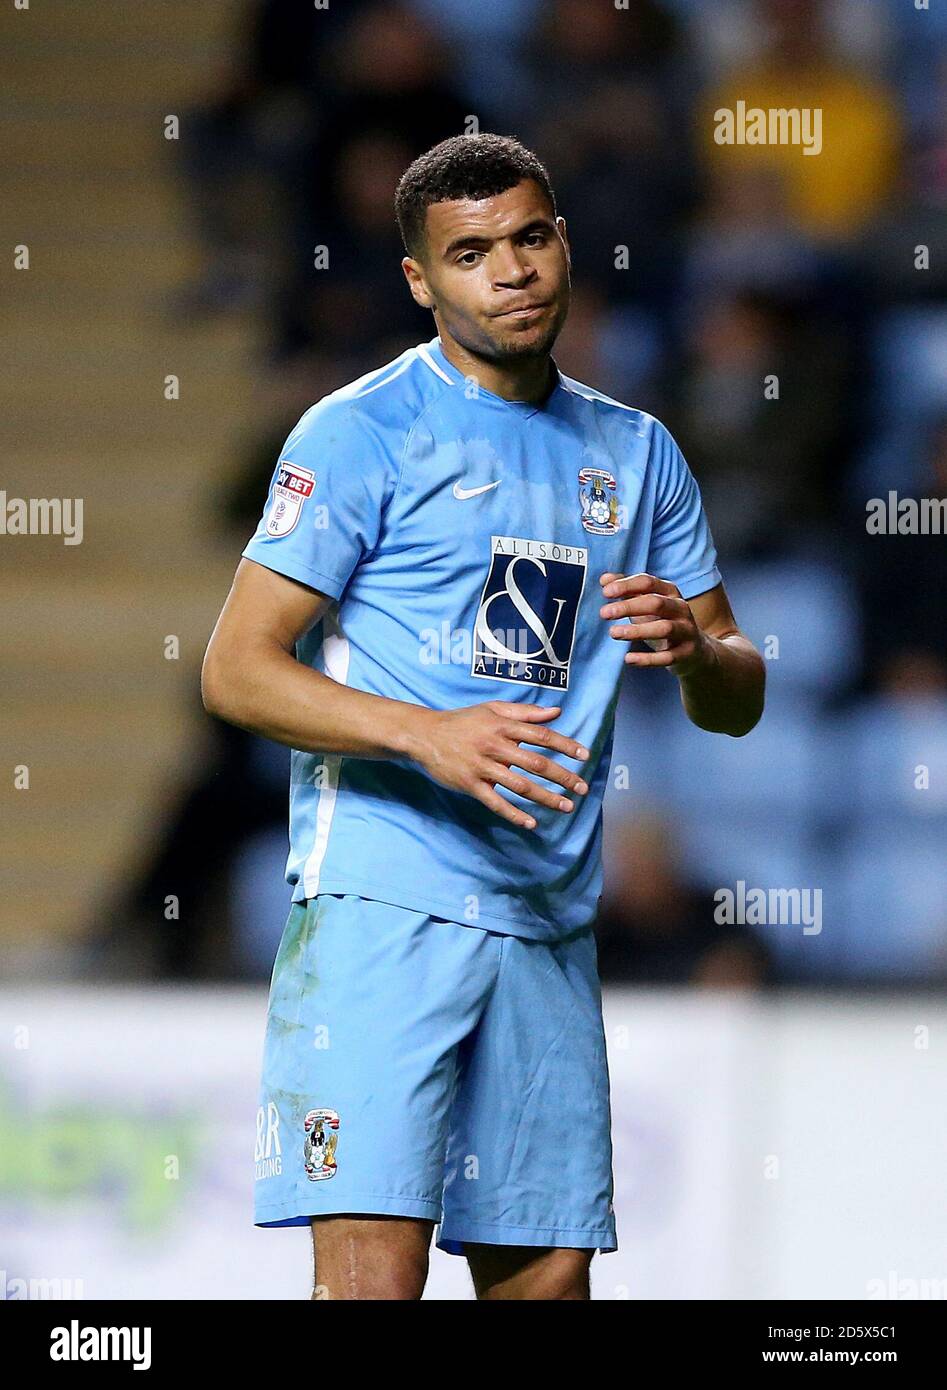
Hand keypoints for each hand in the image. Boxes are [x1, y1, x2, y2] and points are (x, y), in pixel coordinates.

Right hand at [410, 702, 588, 830]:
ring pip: (520, 785)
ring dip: (545, 798)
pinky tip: (531, 823)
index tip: (585, 756)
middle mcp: (495, 746)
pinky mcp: (470, 785)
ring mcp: (482, 767)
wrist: (425, 735)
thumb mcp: (492, 709)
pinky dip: (514, 814)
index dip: (565, 746)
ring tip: (566, 807)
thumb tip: (556, 712)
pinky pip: (496, 802)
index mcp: (503, 726)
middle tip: (583, 788)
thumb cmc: (462, 721)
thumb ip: (525, 712)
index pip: (541, 736)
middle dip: (563, 777)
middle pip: (536, 763)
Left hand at [599, 572, 711, 676]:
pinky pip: (668, 657)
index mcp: (670, 591)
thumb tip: (604, 579)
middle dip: (628, 607)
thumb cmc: (663, 621)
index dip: (626, 585)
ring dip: (637, 631)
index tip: (605, 592)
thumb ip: (627, 590)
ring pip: (664, 628)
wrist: (695, 650)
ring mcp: (686, 630)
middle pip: (655, 603)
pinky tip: (628, 658)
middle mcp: (681, 608)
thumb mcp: (647, 603)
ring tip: (613, 633)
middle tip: (604, 613)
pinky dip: (647, 659)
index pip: (648, 582)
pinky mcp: (687, 653)